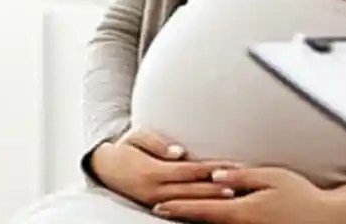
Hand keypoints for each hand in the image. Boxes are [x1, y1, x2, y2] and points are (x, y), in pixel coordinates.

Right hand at [90, 128, 240, 206]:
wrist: (104, 167)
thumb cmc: (125, 147)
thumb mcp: (136, 136)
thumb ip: (157, 142)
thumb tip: (178, 151)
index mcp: (151, 171)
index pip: (187, 171)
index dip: (208, 170)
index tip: (229, 167)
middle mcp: (154, 191)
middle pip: (192, 191)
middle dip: (216, 189)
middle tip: (241, 185)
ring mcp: (155, 202)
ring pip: (188, 203)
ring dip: (211, 199)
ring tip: (233, 194)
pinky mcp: (156, 207)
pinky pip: (181, 208)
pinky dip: (199, 206)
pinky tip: (215, 203)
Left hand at [153, 167, 335, 223]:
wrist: (328, 220)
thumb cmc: (302, 195)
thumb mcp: (272, 178)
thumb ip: (241, 176)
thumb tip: (214, 175)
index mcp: (242, 211)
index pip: (202, 209)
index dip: (179, 207)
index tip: (158, 204)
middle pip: (204, 221)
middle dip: (182, 214)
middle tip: (157, 207)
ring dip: (197, 219)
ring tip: (175, 212)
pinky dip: (216, 223)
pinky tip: (208, 218)